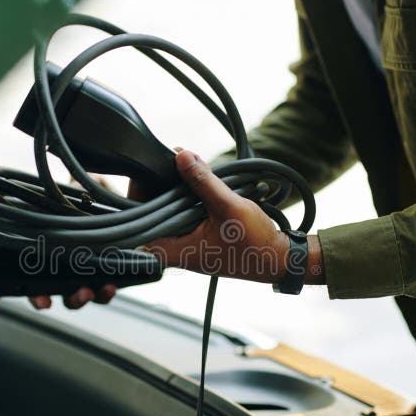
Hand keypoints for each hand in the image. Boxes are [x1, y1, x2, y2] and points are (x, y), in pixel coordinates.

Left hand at [147, 149, 289, 282]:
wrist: (277, 258)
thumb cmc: (254, 243)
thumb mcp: (229, 207)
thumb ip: (203, 182)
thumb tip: (181, 157)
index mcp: (172, 250)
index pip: (138, 220)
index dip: (138, 192)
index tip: (147, 169)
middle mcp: (172, 249)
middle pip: (150, 211)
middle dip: (160, 183)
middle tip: (172, 159)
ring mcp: (183, 243)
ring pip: (166, 209)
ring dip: (175, 186)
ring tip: (186, 162)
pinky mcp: (193, 236)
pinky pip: (181, 211)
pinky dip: (187, 194)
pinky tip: (196, 176)